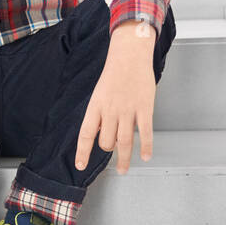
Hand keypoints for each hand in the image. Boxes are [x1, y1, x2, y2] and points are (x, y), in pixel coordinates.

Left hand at [75, 19, 158, 174]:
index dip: (82, 152)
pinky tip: (145, 156)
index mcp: (96, 106)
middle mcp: (110, 110)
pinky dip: (145, 146)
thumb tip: (97, 133)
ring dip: (124, 159)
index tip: (80, 166)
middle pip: (106, 141)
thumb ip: (99, 113)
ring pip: (124, 141)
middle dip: (108, 150)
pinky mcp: (145, 108)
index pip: (86, 134)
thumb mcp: (99, 93)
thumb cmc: (114, 73)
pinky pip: (145, 132)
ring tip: (123, 170)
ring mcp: (128, 110)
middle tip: (111, 151)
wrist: (130, 54)